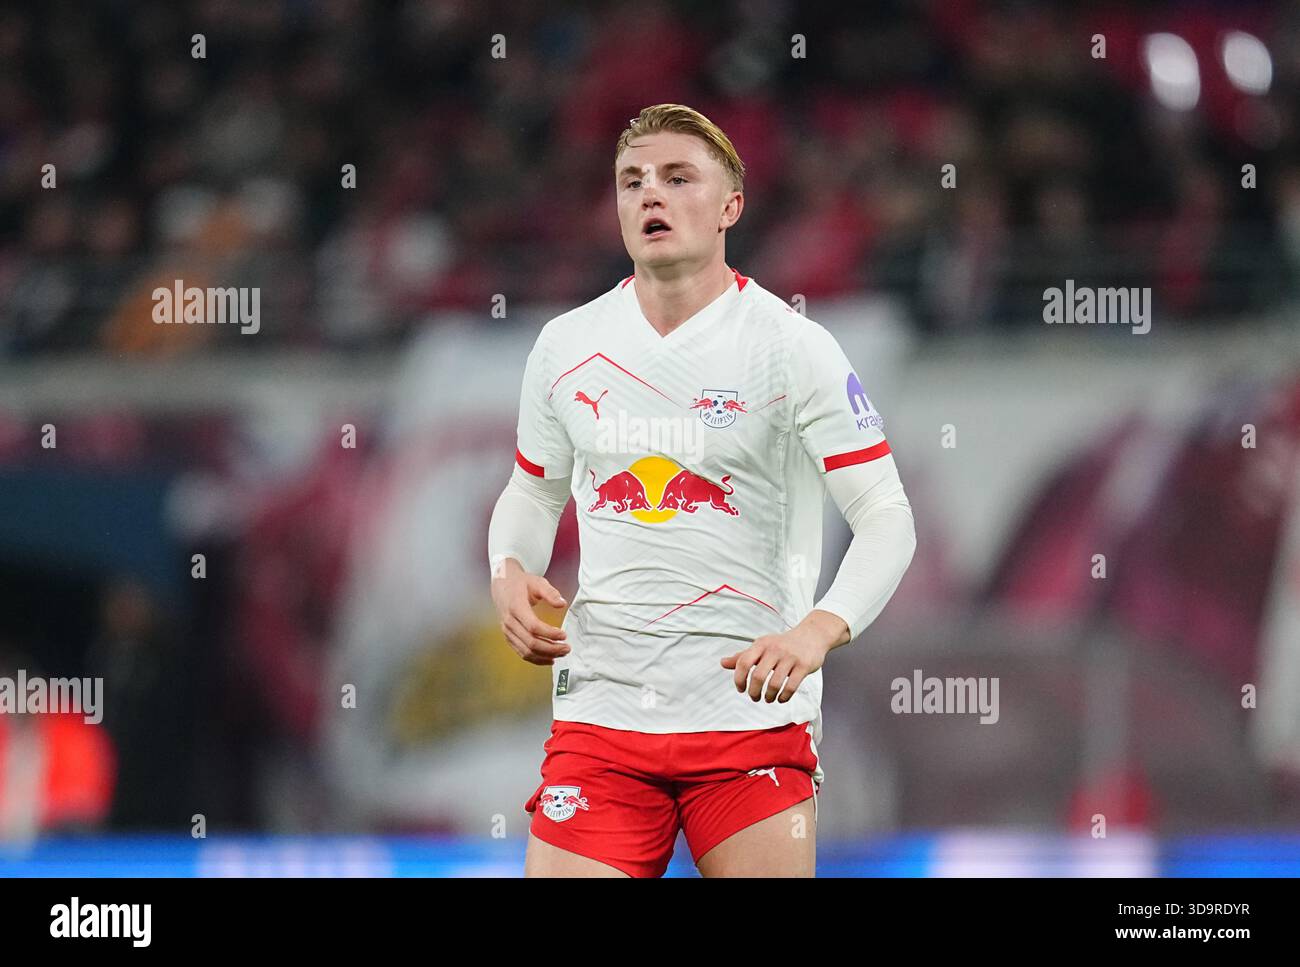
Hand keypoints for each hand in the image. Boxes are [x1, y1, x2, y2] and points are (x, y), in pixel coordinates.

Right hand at [490, 557, 569, 665]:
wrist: (502, 583)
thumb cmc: (521, 583)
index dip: (549, 634)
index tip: (564, 635)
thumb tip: (562, 603)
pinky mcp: (508, 636)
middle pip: (530, 642)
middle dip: (551, 648)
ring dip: (545, 656)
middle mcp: (509, 621)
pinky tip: (549, 659)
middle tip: (567, 648)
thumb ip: (550, 593)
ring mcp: (507, 631)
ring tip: (561, 653)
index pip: (533, 627)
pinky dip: (535, 659)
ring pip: (526, 651)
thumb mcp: (537, 582)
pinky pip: (521, 652)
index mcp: (516, 607)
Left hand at [720, 614, 842, 701]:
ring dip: (769, 696)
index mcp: (761, 644)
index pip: (743, 662)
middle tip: (754, 697)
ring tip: (768, 699)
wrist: (812, 635)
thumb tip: (723, 663)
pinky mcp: (803, 666)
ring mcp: (790, 658)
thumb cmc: (783, 643)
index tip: (740, 688)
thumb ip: (744, 656)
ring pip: (774, 684)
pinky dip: (784, 697)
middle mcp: (774, 649)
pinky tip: (781, 698)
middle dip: (753, 692)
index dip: (738, 679)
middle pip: (757, 676)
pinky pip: (791, 687)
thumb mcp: (762, 645)